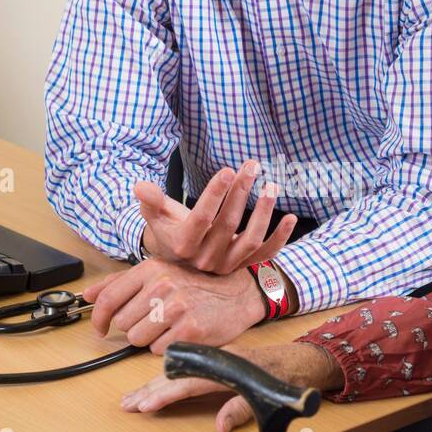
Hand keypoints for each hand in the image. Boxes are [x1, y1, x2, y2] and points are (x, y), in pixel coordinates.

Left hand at [83, 257, 265, 353]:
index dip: (97, 317)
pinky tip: (180, 333)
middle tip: (153, 320)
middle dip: (134, 327)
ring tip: (167, 326)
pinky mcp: (189, 330)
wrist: (237, 294)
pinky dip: (166, 347)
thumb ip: (121, 282)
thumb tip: (88, 294)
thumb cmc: (195, 285)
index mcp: (151, 268)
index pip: (109, 298)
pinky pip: (159, 350)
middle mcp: (162, 285)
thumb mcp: (160, 272)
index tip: (99, 328)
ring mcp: (177, 308)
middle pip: (123, 323)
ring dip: (149, 339)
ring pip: (138, 339)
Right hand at [120, 341, 343, 431]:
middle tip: (127, 404)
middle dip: (150, 390)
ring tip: (133, 398)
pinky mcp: (217, 361)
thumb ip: (243, 410)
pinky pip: (187, 370)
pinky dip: (167, 379)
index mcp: (229, 367)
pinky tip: (155, 386)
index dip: (166, 394)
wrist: (303, 359)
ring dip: (154, 385)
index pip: (189, 382)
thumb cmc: (289, 377)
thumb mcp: (271, 398)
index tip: (145, 404)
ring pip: (179, 372)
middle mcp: (219, 359)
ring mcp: (217, 359)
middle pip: (177, 376)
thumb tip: (219, 427)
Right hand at [135, 161, 297, 272]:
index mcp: (183, 245)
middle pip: (227, 224)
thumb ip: (150, 199)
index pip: (201, 218)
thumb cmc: (168, 227)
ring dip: (264, 213)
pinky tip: (291, 217)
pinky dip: (280, 238)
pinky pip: (265, 255)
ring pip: (249, 240)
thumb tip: (140, 186)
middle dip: (240, 192)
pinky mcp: (242, 266)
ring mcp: (226, 265)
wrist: (178, 257)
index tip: (226, 170)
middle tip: (251, 165)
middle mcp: (205, 259)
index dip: (214, 195)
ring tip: (271, 185)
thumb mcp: (155, 213)